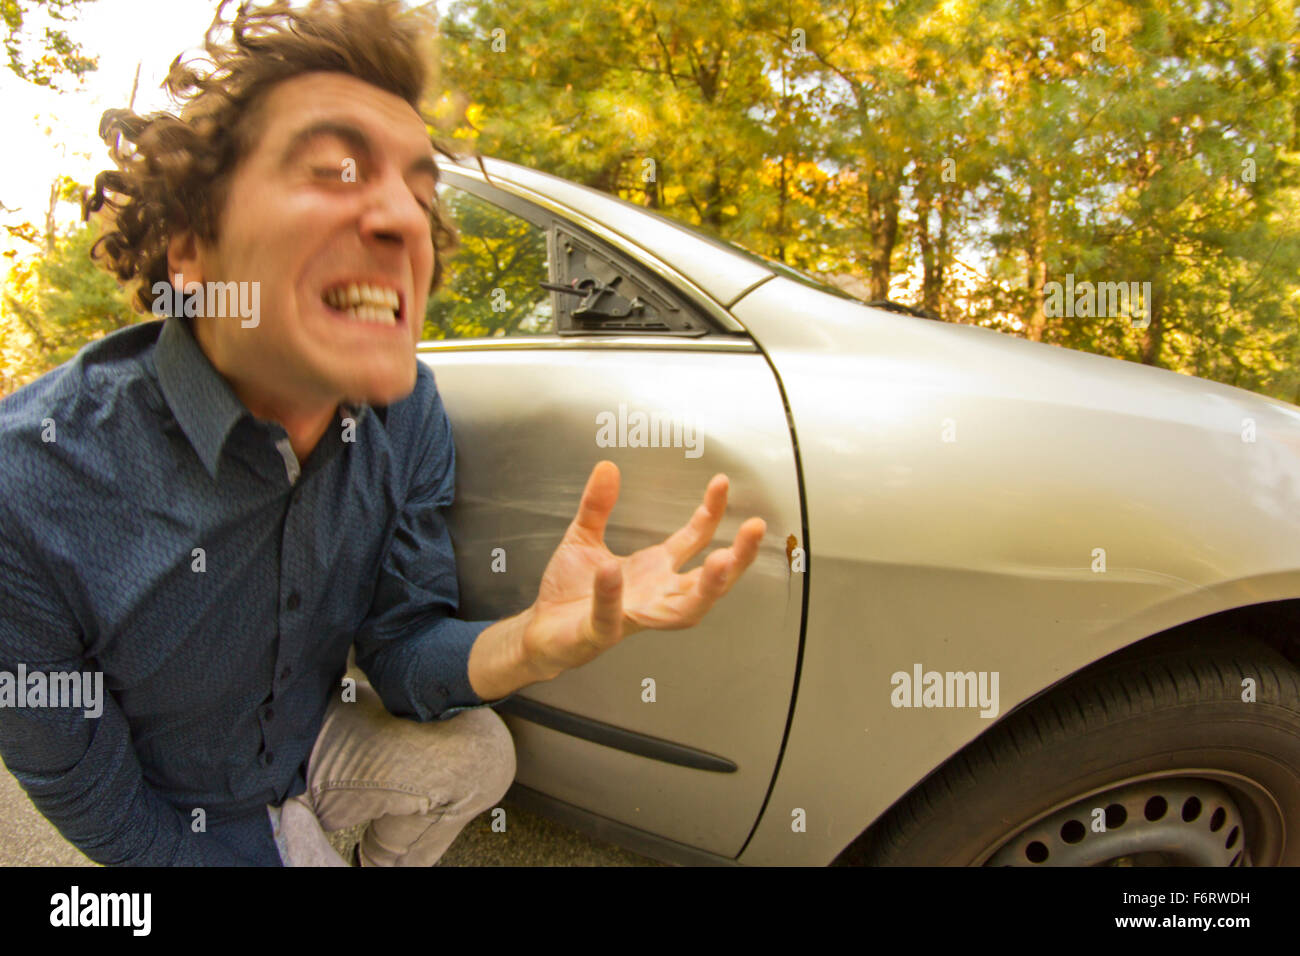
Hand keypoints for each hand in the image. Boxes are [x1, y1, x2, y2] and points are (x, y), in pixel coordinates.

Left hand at [519, 460, 765, 680]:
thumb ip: (598, 505)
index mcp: (656, 570)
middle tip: (754, 530)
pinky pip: (611, 616)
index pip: (695, 540)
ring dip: (707, 588)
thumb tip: (608, 467)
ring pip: (684, 611)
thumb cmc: (570, 592)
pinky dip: (612, 595)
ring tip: (721, 559)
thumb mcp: (584, 537)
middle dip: (737, 559)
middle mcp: (656, 595)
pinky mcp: (601, 632)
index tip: (721, 483)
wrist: (541, 630)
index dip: (711, 512)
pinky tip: (613, 569)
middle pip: (709, 582)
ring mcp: (634, 616)